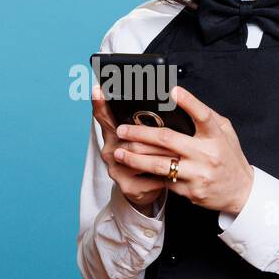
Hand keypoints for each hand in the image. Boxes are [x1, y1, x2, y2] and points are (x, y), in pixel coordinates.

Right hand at [92, 84, 181, 213]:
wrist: (144, 190)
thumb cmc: (146, 157)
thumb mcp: (142, 138)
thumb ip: (145, 123)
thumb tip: (162, 99)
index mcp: (113, 135)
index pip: (104, 116)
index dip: (100, 103)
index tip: (98, 89)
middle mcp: (110, 151)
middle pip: (131, 139)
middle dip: (153, 136)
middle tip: (171, 132)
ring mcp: (117, 170)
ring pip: (143, 158)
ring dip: (164, 156)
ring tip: (181, 154)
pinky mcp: (128, 187)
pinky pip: (152, 178)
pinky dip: (166, 176)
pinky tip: (175, 174)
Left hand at [111, 85, 253, 215]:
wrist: (240, 192)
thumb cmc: (229, 158)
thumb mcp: (226, 133)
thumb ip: (208, 117)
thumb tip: (183, 99)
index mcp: (216, 137)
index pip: (203, 116)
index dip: (189, 102)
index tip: (172, 90)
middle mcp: (207, 155)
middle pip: (168, 140)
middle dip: (140, 133)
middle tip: (122, 130)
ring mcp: (198, 174)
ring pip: (159, 164)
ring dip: (135, 157)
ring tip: (119, 152)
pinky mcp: (190, 191)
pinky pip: (164, 180)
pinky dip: (147, 174)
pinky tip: (134, 169)